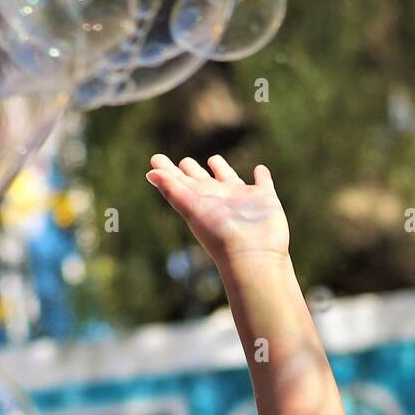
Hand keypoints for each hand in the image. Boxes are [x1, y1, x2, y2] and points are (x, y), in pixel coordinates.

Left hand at [146, 153, 288, 267]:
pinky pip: (263, 184)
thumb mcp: (193, 210)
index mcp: (200, 203)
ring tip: (214, 159)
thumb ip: (173, 190)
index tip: (155, 159)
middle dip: (192, 171)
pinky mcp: (265, 199)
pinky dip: (262, 176)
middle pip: (202, 181)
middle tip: (184, 162)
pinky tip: (260, 170)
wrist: (254, 255)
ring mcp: (242, 200)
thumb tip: (149, 172)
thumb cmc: (220, 236)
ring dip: (222, 169)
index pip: (179, 183)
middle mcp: (219, 200)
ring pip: (230, 180)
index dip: (167, 172)